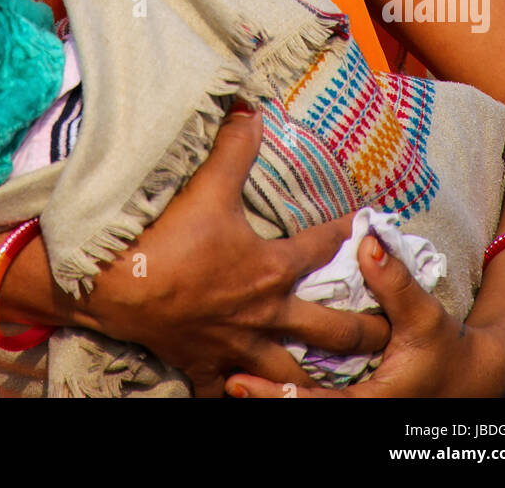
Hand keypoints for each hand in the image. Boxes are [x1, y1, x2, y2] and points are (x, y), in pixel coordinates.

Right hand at [74, 103, 389, 396]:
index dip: (346, 231)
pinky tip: (252, 395)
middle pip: (330, 330)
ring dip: (316, 376)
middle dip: (365, 331)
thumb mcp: (206, 184)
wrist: (114, 286)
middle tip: (390, 332)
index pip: (321, 246)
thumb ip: (233, 147)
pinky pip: (231, 393)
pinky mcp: (204, 366)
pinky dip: (245, 396)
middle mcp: (264, 315)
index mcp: (270, 270)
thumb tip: (252, 109)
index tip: (367, 225)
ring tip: (341, 384)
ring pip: (292, 375)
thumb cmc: (165, 237)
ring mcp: (236, 348)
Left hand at [224, 234, 504, 398]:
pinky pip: (308, 401)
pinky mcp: (346, 404)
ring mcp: (348, 407)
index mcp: (367, 397)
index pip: (312, 402)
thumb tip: (369, 238)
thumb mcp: (424, 317)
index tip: (240, 380)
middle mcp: (352, 407)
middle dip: (262, 396)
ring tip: (224, 380)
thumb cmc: (445, 352)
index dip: (277, 392)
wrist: (467, 382)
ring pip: (298, 402)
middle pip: (297, 405)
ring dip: (266, 392)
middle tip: (224, 380)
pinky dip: (275, 389)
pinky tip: (240, 377)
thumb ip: (394, 280)